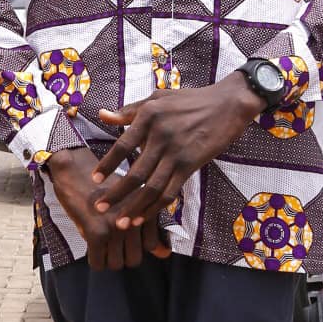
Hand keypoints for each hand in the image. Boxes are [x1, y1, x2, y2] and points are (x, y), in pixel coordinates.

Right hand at [46, 150, 171, 269]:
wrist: (75, 170)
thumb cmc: (103, 187)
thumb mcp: (131, 203)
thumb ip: (149, 229)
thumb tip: (165, 255)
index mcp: (145, 210)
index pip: (150, 246)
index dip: (136, 244)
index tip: (124, 236)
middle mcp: (134, 219)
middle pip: (134, 259)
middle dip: (122, 256)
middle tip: (110, 246)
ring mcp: (116, 227)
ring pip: (116, 264)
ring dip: (107, 260)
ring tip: (100, 247)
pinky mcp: (96, 232)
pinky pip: (98, 263)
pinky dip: (94, 262)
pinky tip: (91, 250)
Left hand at [90, 74, 262, 227]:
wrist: (228, 104)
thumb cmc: (190, 100)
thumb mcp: (157, 98)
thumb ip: (129, 110)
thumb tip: (102, 115)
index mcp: (149, 117)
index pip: (122, 145)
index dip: (107, 164)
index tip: (94, 179)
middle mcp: (161, 136)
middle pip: (135, 173)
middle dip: (115, 194)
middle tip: (99, 208)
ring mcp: (177, 152)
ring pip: (152, 188)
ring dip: (134, 207)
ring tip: (119, 223)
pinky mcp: (192, 165)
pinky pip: (171, 191)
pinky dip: (156, 207)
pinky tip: (143, 217)